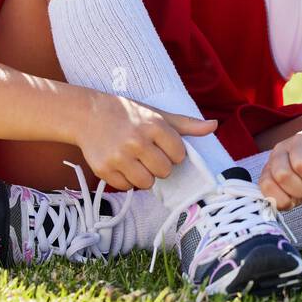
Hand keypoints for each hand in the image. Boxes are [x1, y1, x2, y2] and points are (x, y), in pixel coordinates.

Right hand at [80, 92, 216, 191]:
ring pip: (146, 183)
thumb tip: (214, 125)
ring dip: (144, 176)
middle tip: (146, 154)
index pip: (179, 155)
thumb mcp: (157, 114)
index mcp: (154, 125)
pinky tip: (120, 164)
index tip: (161, 146)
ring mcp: (119, 157)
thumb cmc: (128, 114)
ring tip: (135, 161)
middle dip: (159, 166)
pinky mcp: (104, 169)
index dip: (173, 153)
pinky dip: (125, 180)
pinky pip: (126, 187)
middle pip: (164, 171)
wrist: (88, 114)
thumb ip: (186, 124)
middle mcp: (137, 141)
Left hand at [259, 120, 301, 210]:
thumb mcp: (298, 187)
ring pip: (301, 166)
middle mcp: (281, 150)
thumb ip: (285, 197)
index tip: (294, 199)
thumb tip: (279, 206)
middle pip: (283, 175)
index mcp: (272, 164)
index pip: (265, 184)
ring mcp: (299, 140)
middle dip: (300, 189)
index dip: (282, 198)